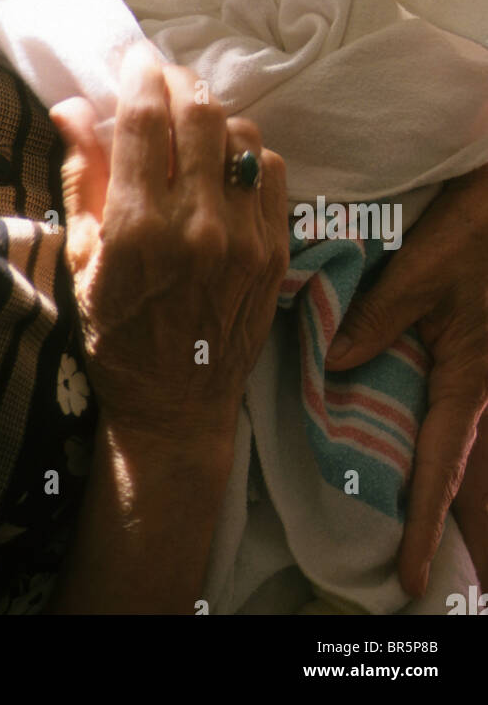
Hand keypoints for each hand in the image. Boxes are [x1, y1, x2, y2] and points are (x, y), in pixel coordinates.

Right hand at [50, 44, 289, 450]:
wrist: (175, 405)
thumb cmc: (115, 332)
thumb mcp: (82, 257)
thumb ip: (83, 176)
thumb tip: (71, 106)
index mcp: (138, 227)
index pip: (143, 118)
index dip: (138, 74)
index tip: (134, 58)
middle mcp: (197, 226)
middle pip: (198, 113)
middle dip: (176, 80)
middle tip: (161, 77)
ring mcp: (244, 238)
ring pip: (239, 135)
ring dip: (212, 115)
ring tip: (190, 120)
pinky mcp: (275, 250)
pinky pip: (271, 170)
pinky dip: (246, 152)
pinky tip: (224, 162)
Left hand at [325, 164, 487, 596]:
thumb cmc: (476, 232)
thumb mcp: (421, 272)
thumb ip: (377, 319)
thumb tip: (334, 367)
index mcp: (466, 377)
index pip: (440, 465)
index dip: (424, 522)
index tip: (410, 576)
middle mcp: (474, 383)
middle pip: (448, 460)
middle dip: (434, 513)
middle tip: (409, 566)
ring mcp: (475, 365)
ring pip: (446, 431)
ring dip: (431, 473)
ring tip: (402, 517)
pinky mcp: (468, 345)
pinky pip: (443, 399)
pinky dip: (424, 426)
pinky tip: (392, 423)